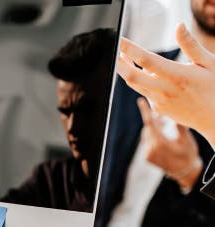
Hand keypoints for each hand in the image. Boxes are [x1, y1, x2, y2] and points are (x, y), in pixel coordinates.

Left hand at [118, 25, 214, 147]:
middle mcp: (165, 90)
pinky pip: (145, 92)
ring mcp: (160, 101)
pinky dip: (141, 80)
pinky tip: (144, 72)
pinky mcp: (159, 108)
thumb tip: (179, 26)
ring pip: (135, 85)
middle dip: (119, 63)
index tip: (120, 41)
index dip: (130, 50)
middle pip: (132, 76)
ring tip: (122, 57)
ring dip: (126, 71)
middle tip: (113, 50)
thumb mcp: (210, 63)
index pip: (147, 60)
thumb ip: (191, 45)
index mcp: (178, 76)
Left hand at [138, 98, 202, 189]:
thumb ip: (179, 124)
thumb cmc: (188, 154)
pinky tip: (161, 136)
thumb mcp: (186, 138)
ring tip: (164, 124)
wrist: (185, 171)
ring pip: (146, 135)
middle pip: (148, 128)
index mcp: (161, 143)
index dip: (145, 111)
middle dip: (154, 120)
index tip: (140, 101)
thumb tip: (174, 110)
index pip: (150, 123)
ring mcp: (147, 154)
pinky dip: (152, 137)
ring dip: (153, 128)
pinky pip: (146, 143)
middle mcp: (151, 149)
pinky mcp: (146, 158)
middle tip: (161, 112)